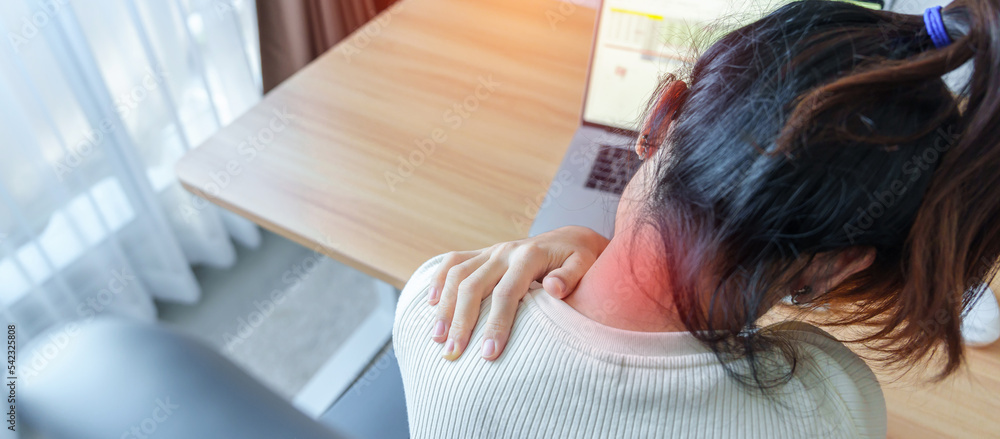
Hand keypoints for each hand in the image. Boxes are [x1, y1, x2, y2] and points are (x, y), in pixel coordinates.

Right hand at [428, 226, 608, 360]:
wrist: (569, 239)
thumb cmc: (580, 259)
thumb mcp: (586, 264)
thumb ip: (572, 276)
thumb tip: (554, 289)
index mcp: (529, 256)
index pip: (507, 293)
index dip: (496, 323)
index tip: (488, 354)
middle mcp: (505, 251)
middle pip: (473, 285)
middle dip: (461, 321)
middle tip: (452, 353)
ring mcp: (491, 251)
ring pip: (457, 274)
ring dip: (444, 306)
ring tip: (436, 337)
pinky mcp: (483, 254)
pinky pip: (453, 262)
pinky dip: (439, 281)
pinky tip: (430, 304)